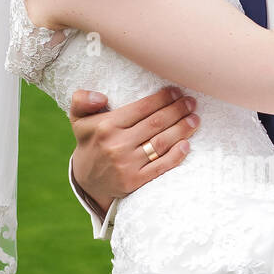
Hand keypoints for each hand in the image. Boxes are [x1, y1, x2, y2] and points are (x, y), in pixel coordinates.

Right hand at [70, 85, 200, 212]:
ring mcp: (126, 165)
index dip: (162, 98)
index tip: (176, 92)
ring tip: (195, 120)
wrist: (87, 180)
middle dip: (177, 111)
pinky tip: (187, 144)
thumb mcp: (78, 119)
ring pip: (161, 143)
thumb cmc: (90, 142)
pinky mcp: (134, 181)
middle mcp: (116, 145)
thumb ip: (82, 101)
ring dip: (182, 130)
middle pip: (155, 124)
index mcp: (105, 126)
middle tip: (191, 103)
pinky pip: (160, 166)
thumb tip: (101, 97)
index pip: (141, 108)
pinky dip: (176, 155)